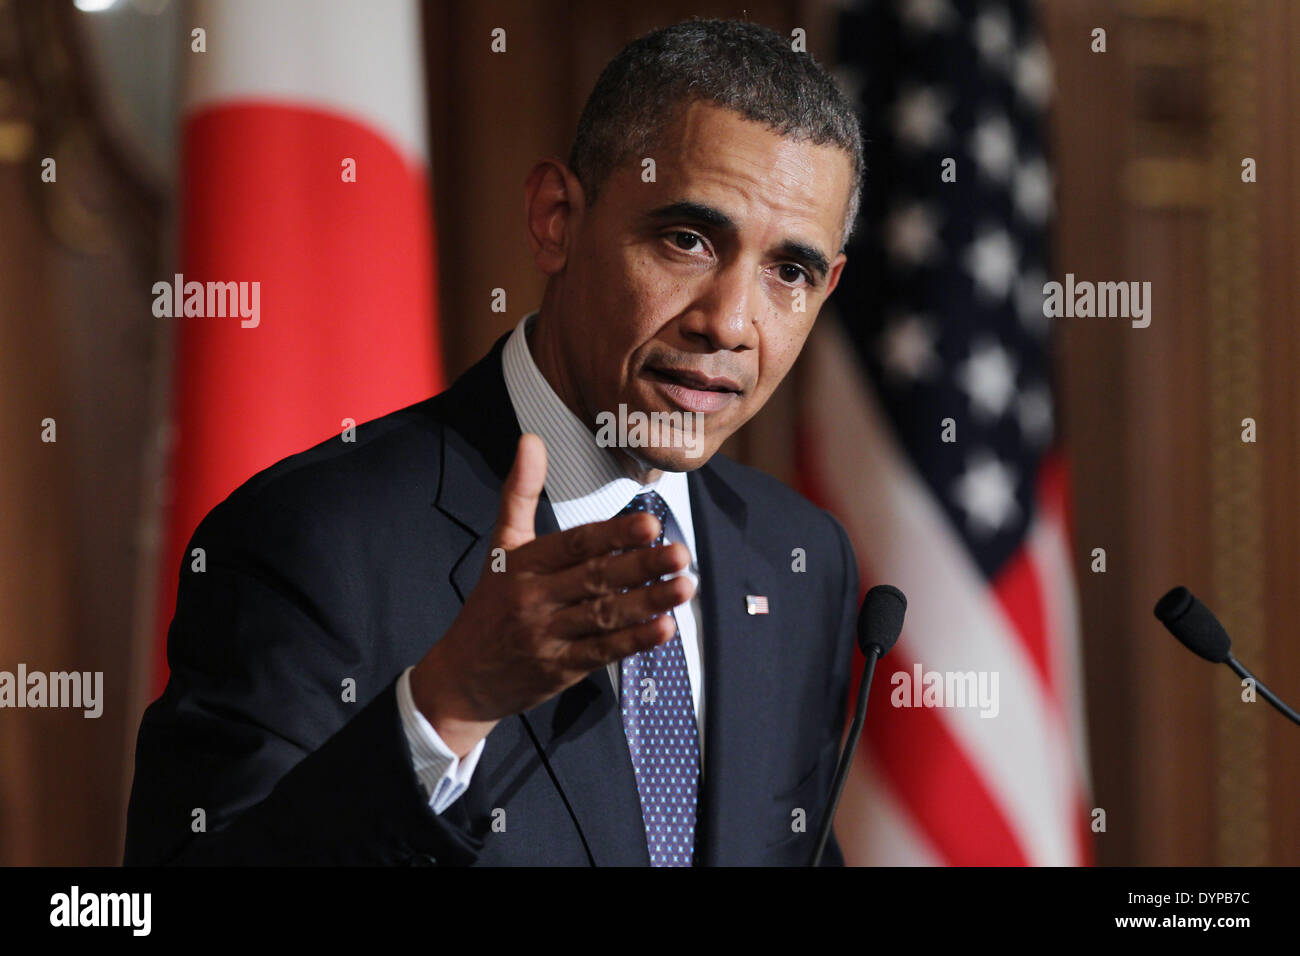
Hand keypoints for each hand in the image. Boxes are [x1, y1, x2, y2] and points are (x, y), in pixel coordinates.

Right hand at [409, 433, 693, 756]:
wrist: (461, 677)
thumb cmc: (489, 606)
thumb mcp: (500, 547)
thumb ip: (519, 493)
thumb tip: (530, 440)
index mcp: (524, 564)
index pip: (574, 544)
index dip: (613, 534)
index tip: (649, 524)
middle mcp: (534, 598)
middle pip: (595, 578)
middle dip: (641, 566)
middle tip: (679, 553)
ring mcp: (547, 636)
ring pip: (604, 615)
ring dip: (648, 602)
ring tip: (684, 586)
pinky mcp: (559, 669)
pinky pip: (601, 652)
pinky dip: (634, 641)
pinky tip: (663, 629)